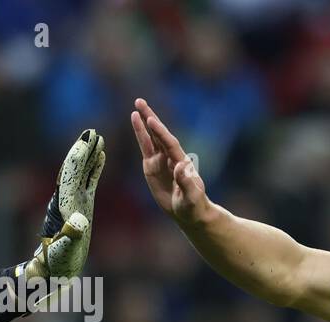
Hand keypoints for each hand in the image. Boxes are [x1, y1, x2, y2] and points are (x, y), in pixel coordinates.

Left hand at [23, 129, 104, 281]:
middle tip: (93, 131)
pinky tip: (101, 159)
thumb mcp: (64, 251)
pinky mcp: (82, 207)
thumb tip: (79, 221)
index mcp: (65, 206)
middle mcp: (68, 199)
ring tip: (99, 139)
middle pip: (75, 168)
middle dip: (83, 150)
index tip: (88, 140)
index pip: (71, 174)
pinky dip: (95, 169)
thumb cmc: (57, 264)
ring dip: (90, 155)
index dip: (79, 156)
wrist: (52, 272)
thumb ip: (70, 236)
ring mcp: (75, 202)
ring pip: (82, 172)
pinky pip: (89, 183)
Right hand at [131, 98, 209, 227]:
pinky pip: (145, 147)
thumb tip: (180, 167)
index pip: (169, 144)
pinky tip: (136, 122)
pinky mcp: (152, 166)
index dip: (160, 132)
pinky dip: (141, 134)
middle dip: (150, 118)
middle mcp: (170, 157)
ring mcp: (161, 160)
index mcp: (181, 162)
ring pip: (151, 138)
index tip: (151, 120)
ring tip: (136, 107)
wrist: (190, 212)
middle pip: (159, 134)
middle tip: (140, 102)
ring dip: (143, 123)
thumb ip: (186, 182)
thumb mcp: (191, 197)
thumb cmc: (193, 206)